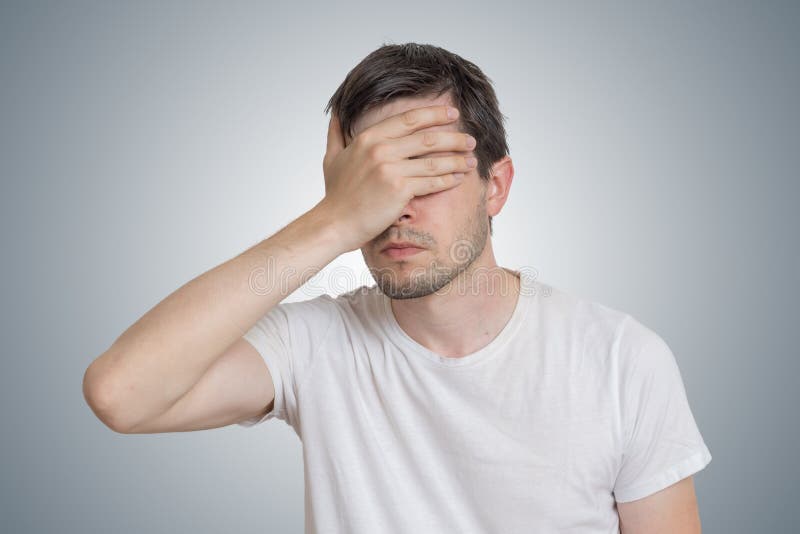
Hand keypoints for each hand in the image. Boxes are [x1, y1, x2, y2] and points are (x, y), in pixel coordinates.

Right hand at [319, 105, 476, 252]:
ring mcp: (391, 169)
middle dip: (454, 137)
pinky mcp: (400, 190)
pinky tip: (459, 177)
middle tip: (470, 139)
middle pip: (428, 138)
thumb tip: (337, 113)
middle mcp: (381, 149)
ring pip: (434, 160)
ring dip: (457, 159)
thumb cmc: (336, 195)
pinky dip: (449, 179)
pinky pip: (432, 181)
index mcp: (368, 137)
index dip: (434, 115)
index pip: (409, 119)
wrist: (334, 223)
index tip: (452, 114)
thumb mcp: (332, 157)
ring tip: (471, 159)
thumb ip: (337, 132)